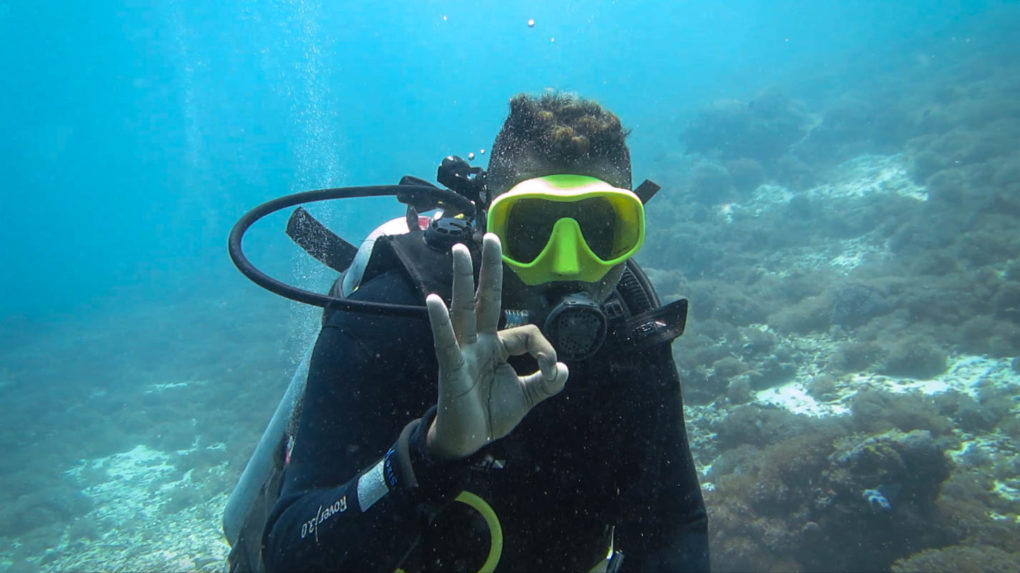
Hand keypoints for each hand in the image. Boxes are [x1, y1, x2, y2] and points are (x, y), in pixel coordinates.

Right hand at [425, 233, 568, 459]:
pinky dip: (439, 321)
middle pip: (485, 298)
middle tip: (491, 237)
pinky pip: (445, 341)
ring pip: (463, 309)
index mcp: (496, 346)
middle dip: (490, 268)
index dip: (544, 349)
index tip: (550, 371)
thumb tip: (563, 369)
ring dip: (462, 279)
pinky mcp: (451, 367)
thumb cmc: (490, 414)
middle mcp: (478, 342)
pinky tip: (435, 301)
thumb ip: (546, 383)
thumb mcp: (527, 397)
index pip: (526, 332)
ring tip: (459, 250)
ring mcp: (463, 352)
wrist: (468, 442)